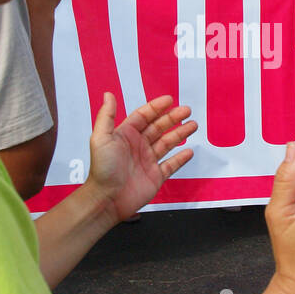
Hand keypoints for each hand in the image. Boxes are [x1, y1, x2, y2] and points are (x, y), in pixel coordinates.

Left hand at [84, 93, 195, 222]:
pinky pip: (171, 165)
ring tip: (193, 125)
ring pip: (167, 143)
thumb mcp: (101, 138)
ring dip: (180, 133)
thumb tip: (108, 95)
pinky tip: (189, 151)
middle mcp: (137, 146)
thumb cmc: (102, 169)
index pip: (144, 116)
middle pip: (159, 127)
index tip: (170, 100)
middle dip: (173, 118)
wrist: (107, 198)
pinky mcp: (155, 177)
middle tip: (187, 110)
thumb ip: (106, 115)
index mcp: (125, 135)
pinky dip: (181, 158)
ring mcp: (147, 161)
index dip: (157, 107)